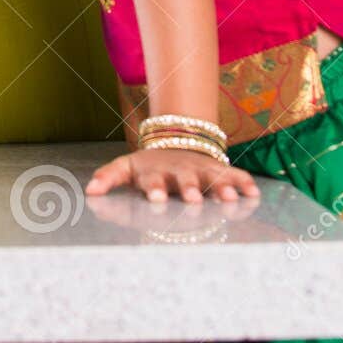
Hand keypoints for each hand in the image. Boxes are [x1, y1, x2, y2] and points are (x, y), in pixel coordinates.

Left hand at [86, 146, 261, 204]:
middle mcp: (179, 170)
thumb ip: (108, 177)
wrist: (174, 142)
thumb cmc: (147, 166)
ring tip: (227, 198)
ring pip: (211, 177)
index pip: (153, 181)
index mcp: (155, 173)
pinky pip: (233, 175)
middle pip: (184, 180)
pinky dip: (243, 182)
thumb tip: (89, 191)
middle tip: (193, 200)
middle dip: (189, 189)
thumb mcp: (126, 168)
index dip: (154, 189)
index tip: (156, 198)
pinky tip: (253, 193)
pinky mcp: (218, 170)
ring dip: (219, 187)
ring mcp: (200, 169)